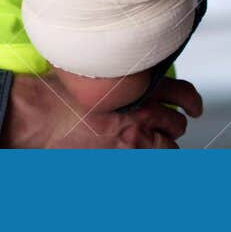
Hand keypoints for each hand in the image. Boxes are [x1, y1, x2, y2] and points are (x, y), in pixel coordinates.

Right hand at [0, 72, 201, 148]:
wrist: (40, 115)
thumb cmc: (58, 91)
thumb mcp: (94, 70)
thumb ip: (118, 72)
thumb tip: (131, 72)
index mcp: (138, 85)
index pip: (181, 92)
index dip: (190, 100)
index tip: (190, 104)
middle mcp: (142, 112)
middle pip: (177, 121)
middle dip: (176, 123)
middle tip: (175, 122)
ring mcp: (134, 138)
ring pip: (169, 146)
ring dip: (166, 144)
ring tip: (159, 143)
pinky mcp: (124, 156)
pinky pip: (153, 161)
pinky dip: (152, 158)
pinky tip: (142, 154)